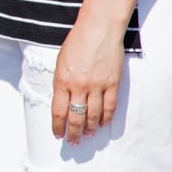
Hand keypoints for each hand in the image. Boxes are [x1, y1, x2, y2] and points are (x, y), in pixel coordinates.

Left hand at [51, 19, 124, 143]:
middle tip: (73, 142)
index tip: (58, 135)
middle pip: (76, 118)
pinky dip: (105, 118)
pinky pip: (109, 107)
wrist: (98, 29)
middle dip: (73, 133)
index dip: (58, 126)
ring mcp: (97, 86)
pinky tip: (102, 124)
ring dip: (90, 128)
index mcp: (62, 81)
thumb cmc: (77, 43)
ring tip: (87, 135)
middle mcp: (79, 87)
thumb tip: (63, 101)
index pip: (58, 111)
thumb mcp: (60, 62)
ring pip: (93, 116)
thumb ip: (61, 82)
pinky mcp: (112, 84)